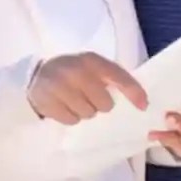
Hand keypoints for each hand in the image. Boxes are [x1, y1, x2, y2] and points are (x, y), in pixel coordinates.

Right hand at [27, 52, 148, 124]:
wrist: (36, 76)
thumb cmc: (73, 73)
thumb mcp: (91, 68)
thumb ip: (111, 78)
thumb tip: (139, 100)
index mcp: (91, 60)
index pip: (118, 75)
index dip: (133, 91)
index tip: (144, 106)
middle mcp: (76, 70)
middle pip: (104, 104)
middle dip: (100, 105)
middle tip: (89, 98)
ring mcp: (60, 86)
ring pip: (88, 114)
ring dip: (84, 112)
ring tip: (74, 101)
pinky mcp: (48, 101)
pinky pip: (71, 120)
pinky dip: (70, 117)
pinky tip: (64, 106)